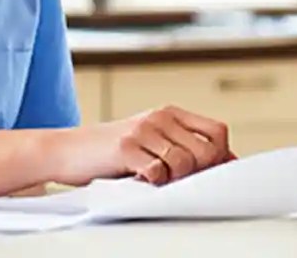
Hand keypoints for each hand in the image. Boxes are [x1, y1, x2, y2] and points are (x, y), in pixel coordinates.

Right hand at [66, 105, 233, 185]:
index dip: (221, 155)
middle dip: (198, 173)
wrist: (68, 149)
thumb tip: (228, 162)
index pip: (218, 131)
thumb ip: (185, 146)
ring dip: (173, 179)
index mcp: (170, 113)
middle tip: (176, 179)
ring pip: (184, 163)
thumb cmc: (114, 151)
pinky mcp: (125, 148)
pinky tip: (139, 178)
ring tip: (154, 178)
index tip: (207, 172)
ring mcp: (142, 131)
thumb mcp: (153, 141)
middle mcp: (160, 118)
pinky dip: (152, 182)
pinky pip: (157, 172)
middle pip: (206, 151)